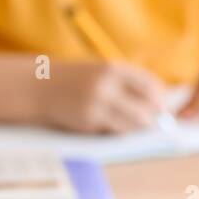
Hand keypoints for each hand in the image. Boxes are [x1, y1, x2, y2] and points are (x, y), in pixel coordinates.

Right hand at [40, 61, 167, 133]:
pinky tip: (110, 125)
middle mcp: (107, 83)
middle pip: (148, 105)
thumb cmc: (77, 81)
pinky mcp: (89, 119)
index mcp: (113, 68)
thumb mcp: (101, 73)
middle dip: (153, 115)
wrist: (39, 86)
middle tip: (150, 119)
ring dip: (139, 126)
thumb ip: (127, 84)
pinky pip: (117, 130)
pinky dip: (120, 130)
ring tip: (130, 122)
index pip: (150, 84)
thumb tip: (159, 104)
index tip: (159, 104)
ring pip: (135, 122)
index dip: (159, 97)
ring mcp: (98, 102)